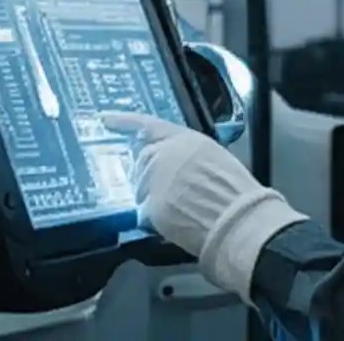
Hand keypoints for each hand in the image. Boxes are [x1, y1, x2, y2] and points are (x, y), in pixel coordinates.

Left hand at [101, 112, 306, 302]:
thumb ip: (187, 156)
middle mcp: (166, 155)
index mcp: (185, 139)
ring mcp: (156, 180)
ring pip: (140, 188)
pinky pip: (143, 213)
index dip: (125, 121)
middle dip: (148, 176)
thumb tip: (173, 167)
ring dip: (152, 198)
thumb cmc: (237, 191)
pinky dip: (154, 220)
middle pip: (142, 161)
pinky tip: (174, 223)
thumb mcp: (214, 158)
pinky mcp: (152, 205)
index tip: (104, 119)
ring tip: (179, 209)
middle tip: (168, 192)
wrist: (239, 221)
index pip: (149, 126)